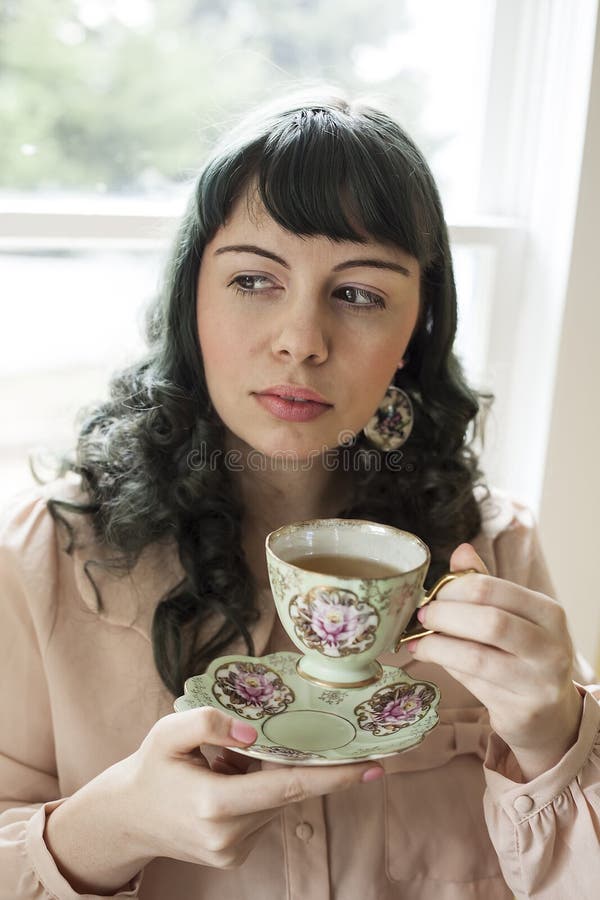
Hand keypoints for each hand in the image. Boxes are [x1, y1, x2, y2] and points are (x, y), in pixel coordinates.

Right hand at [125, 707, 382, 867]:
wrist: (126, 819)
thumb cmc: (151, 768)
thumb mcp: (168, 731)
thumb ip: (211, 723)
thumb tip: (255, 731)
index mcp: (213, 804)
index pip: (288, 788)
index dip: (334, 777)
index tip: (373, 766)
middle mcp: (228, 835)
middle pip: (284, 792)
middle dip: (289, 764)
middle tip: (270, 742)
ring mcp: (231, 852)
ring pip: (274, 803)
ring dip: (263, 778)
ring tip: (222, 766)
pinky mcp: (233, 858)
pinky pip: (262, 816)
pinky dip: (254, 795)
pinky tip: (222, 785)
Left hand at [407, 543, 583, 780]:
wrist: (550, 713)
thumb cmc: (524, 654)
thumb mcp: (513, 616)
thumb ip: (486, 585)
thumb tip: (461, 551)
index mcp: (548, 612)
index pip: (492, 589)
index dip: (453, 589)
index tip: (433, 594)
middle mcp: (550, 646)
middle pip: (488, 622)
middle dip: (444, 616)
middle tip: (421, 616)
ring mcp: (539, 681)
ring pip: (476, 657)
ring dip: (437, 646)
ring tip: (417, 640)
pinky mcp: (521, 710)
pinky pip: (473, 684)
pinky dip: (445, 667)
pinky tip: (429, 657)